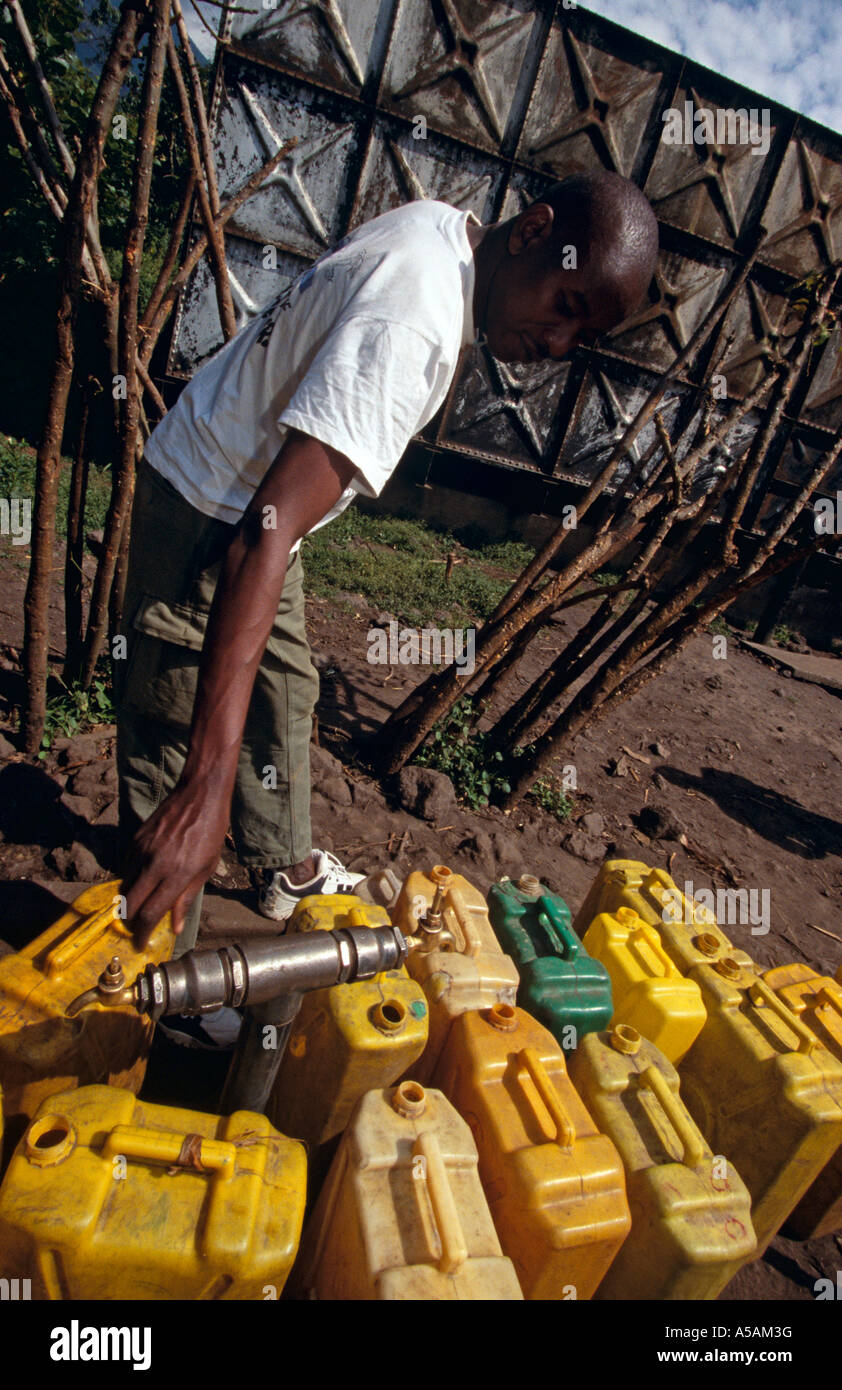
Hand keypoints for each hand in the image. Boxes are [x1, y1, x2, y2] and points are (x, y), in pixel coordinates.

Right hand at [122, 777, 230, 949]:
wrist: (199, 795)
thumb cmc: (210, 832)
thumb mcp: (206, 868)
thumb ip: (186, 899)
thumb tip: (173, 927)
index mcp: (177, 874)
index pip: (149, 913)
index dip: (142, 933)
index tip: (140, 943)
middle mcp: (155, 864)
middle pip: (129, 904)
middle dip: (130, 921)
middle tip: (136, 927)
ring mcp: (142, 851)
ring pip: (124, 886)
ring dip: (130, 899)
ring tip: (142, 903)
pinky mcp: (135, 839)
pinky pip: (126, 867)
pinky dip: (131, 878)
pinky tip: (144, 879)